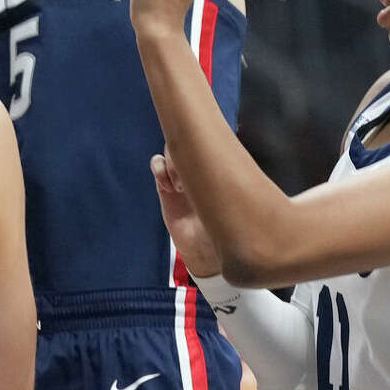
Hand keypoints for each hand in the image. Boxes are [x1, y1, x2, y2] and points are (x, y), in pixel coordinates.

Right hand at [152, 149, 220, 277]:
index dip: (204, 138)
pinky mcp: (165, 185)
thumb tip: (233, 163)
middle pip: (188, 141)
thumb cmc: (222, 227)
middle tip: (191, 172)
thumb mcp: (229, 204)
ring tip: (181, 186)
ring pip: (171, 150)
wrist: (204, 250)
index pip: (209, 141)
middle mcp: (198, 168)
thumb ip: (227, 186)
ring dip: (173, 162)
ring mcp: (181, 175)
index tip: (204, 148)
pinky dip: (160, 170)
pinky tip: (169, 187)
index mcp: (217, 169)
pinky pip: (157, 164)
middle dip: (186, 149)